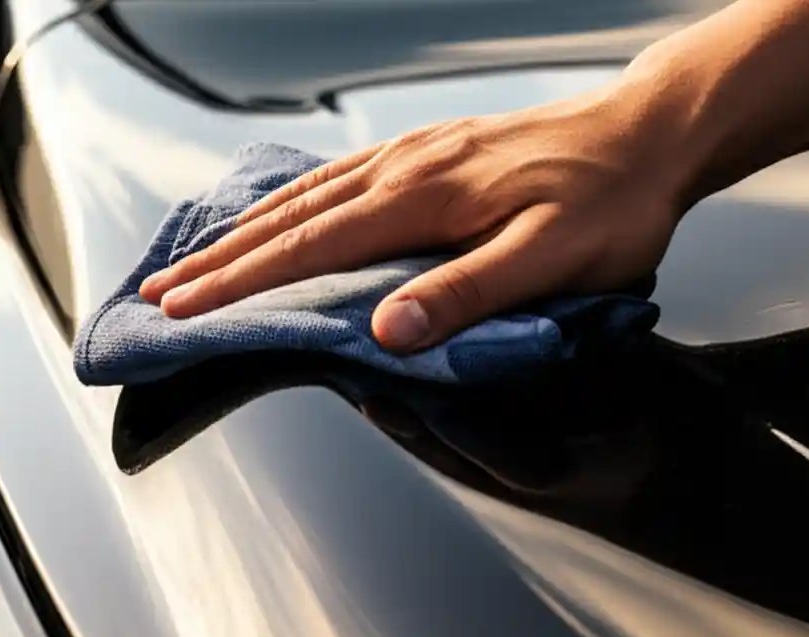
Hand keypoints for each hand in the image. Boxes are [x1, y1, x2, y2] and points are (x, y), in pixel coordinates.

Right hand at [139, 76, 696, 352]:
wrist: (647, 134)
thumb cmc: (611, 203)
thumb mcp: (553, 257)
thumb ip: (469, 291)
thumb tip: (386, 329)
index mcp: (424, 197)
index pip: (312, 248)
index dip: (243, 283)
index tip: (185, 309)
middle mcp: (405, 167)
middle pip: (293, 218)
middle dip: (221, 259)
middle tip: (161, 292)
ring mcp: (415, 152)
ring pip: (309, 191)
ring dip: (247, 227)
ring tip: (197, 256)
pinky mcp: (432, 148)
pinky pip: (341, 171)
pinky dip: (293, 195)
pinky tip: (283, 207)